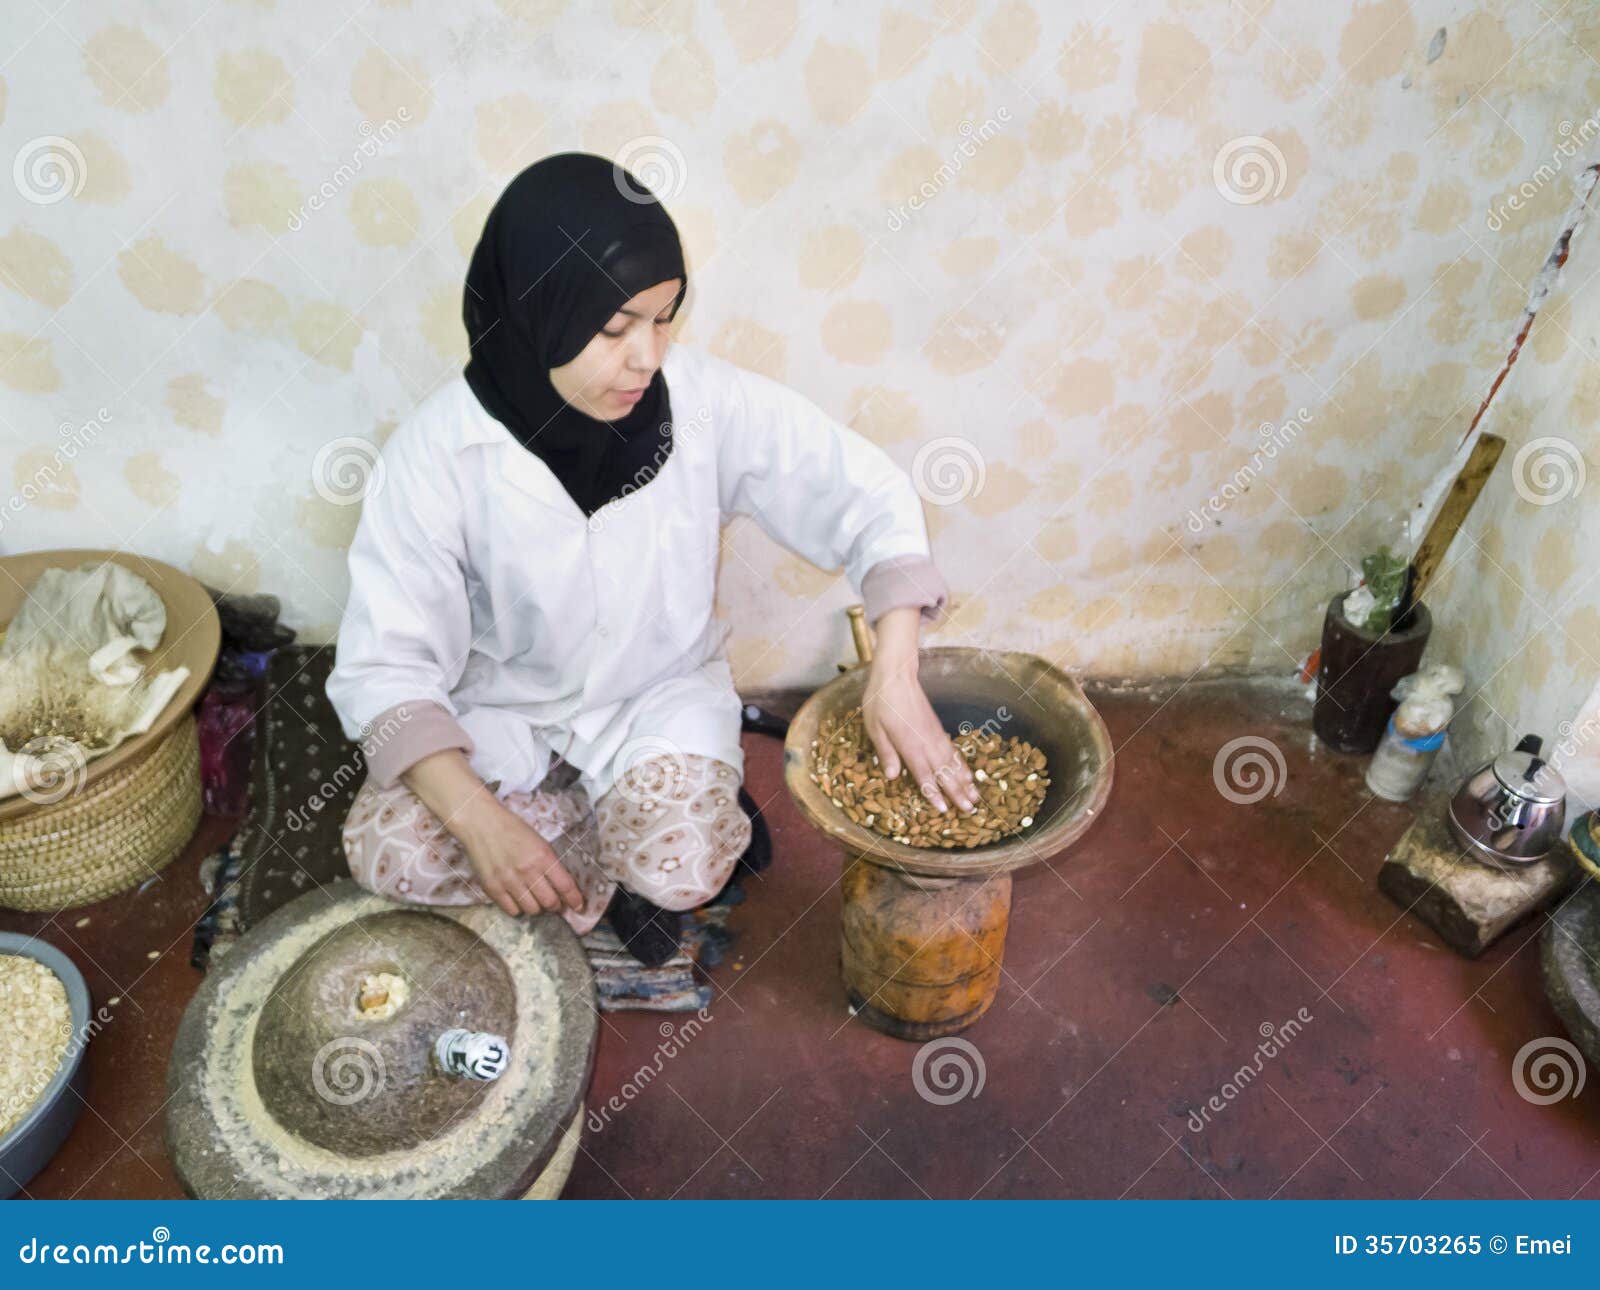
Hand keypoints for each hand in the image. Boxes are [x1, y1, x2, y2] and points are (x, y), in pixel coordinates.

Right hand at [455, 797, 583, 916]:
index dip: (574, 900)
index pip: (565, 886)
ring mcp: (509, 881)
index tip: (578, 907)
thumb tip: (561, 886)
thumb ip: (550, 863)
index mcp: (543, 857)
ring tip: (533, 899)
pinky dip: (518, 908)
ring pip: (532, 909)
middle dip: (555, 905)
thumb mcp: (539, 842)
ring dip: (536, 907)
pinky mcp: (493, 888)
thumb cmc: (513, 829)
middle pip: (550, 902)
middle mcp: (528, 871)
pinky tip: (517, 899)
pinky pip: (512, 910)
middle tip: (553, 902)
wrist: (481, 823)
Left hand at [861, 650, 978, 814]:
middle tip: (969, 811)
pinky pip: (953, 750)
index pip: (923, 774)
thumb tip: (892, 777)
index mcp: (909, 744)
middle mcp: (926, 742)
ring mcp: (934, 735)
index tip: (944, 809)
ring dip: (965, 781)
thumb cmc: (880, 701)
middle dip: (957, 792)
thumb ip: (886, 752)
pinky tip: (968, 773)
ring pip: (953, 762)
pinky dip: (962, 764)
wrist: (896, 676)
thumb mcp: (874, 728)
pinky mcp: (937, 728)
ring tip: (975, 797)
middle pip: (944, 772)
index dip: (933, 793)